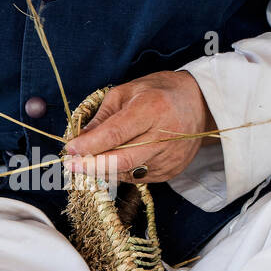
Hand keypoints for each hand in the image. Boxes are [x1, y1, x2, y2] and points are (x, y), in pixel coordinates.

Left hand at [62, 70, 216, 183]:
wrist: (199, 103)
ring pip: (128, 173)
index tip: (70, 149)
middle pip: (121, 161)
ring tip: (91, 161)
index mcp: (152, 109)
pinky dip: (122, 171)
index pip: (115, 134)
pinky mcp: (172, 171)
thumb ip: (102, 117)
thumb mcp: (127, 92)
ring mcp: (170, 157)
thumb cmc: (158, 92)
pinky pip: (138, 177)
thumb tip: (80, 141)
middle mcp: (165, 136)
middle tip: (71, 165)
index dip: (90, 145)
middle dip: (92, 165)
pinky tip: (118, 159)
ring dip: (104, 170)